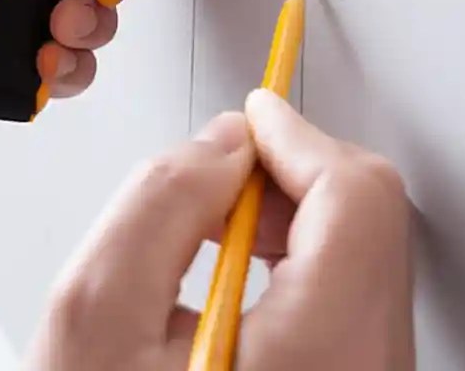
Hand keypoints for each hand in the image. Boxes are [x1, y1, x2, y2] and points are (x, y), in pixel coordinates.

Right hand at [25, 90, 413, 369]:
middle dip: (291, 175)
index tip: (256, 116)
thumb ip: (157, 205)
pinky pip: (353, 298)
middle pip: (370, 223)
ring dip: (293, 217)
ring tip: (214, 229)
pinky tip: (238, 270)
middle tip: (222, 174)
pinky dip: (301, 261)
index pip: (356, 200)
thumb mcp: (93, 319)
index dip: (298, 137)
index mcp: (320, 357)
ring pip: (365, 258)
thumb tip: (220, 148)